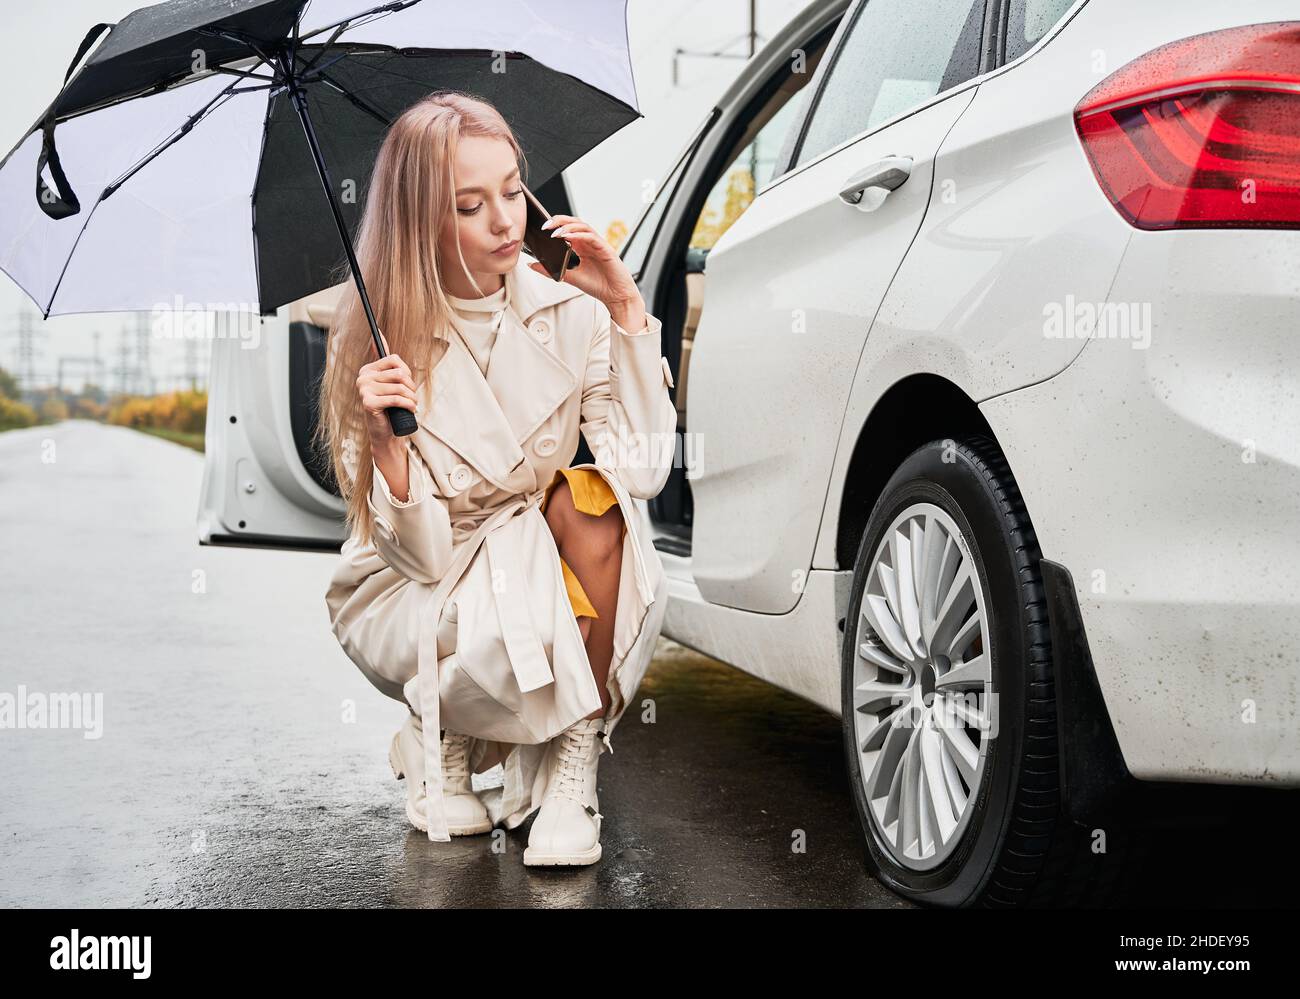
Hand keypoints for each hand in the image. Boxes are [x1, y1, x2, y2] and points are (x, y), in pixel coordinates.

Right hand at [356, 330, 417, 453]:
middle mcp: (363, 377)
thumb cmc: (391, 408)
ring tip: (412, 405)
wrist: (386, 433)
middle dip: (411, 386)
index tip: (408, 382)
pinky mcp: (368, 403)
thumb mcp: (391, 384)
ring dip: (412, 397)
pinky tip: (411, 409)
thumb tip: (378, 332)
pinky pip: (396, 399)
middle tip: (412, 396)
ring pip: (400, 387)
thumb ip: (386, 363)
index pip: (394, 358)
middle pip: (399, 373)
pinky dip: (408, 405)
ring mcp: (364, 390)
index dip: (407, 371)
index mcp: (368, 370)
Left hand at [534, 214, 643, 321]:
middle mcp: (589, 242)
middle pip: (574, 223)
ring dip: (568, 227)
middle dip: (559, 221)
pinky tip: (569, 238)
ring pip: (583, 226)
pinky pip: (592, 237)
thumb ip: (551, 270)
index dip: (555, 225)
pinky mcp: (606, 249)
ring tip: (555, 233)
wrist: (616, 296)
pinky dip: (579, 236)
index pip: (567, 228)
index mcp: (581, 246)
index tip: (541, 228)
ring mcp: (598, 244)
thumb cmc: (598, 285)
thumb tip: (532, 265)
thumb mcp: (569, 277)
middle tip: (545, 226)